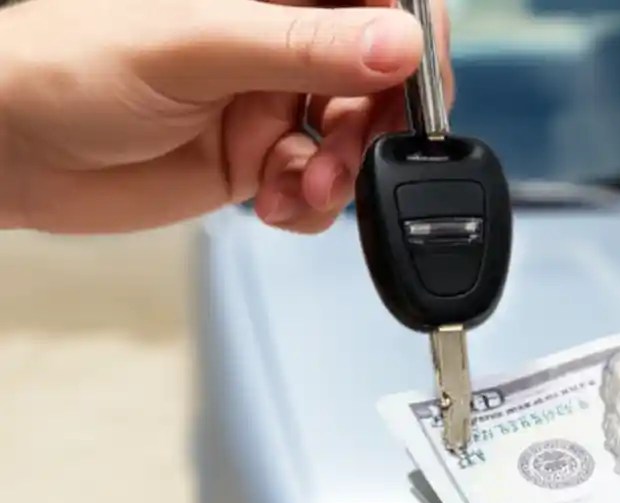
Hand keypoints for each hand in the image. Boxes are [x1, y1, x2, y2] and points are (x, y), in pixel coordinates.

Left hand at [0, 0, 452, 233]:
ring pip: (359, 136)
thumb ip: (303, 49)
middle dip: (381, 120)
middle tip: (357, 149)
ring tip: (308, 186)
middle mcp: (279, 41)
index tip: (417, 75)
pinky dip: (314, 203)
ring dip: (348, 170)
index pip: (375, 0)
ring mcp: (273, 100)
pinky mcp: (261, 159)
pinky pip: (323, 185)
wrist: (9, 153)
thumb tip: (398, 47)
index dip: (411, 34)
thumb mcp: (194, 49)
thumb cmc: (63, 68)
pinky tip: (280, 204)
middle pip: (380, 74)